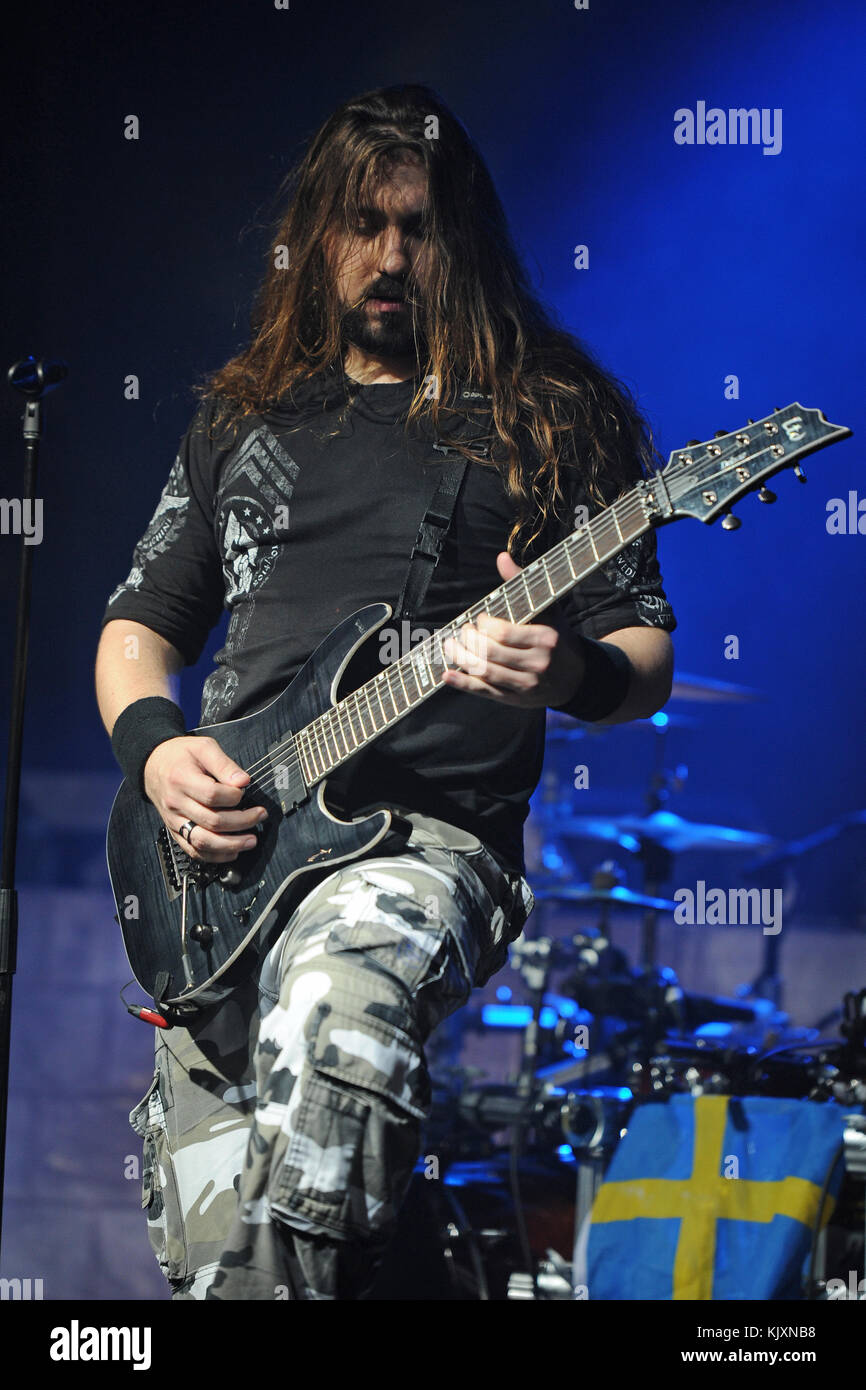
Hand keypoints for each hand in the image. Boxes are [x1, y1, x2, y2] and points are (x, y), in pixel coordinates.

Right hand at [143, 736, 267, 862]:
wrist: (153, 766)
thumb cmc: (180, 756)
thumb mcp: (203, 747)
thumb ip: (224, 764)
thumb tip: (243, 781)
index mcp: (181, 779)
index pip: (212, 795)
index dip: (233, 796)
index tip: (243, 791)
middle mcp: (176, 803)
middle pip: (212, 821)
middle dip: (242, 822)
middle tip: (260, 815)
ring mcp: (174, 820)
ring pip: (202, 841)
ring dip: (231, 845)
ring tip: (251, 840)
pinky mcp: (175, 832)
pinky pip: (193, 851)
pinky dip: (215, 856)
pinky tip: (232, 851)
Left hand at [441, 552, 585, 708]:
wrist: (576, 678)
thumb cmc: (557, 638)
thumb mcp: (548, 609)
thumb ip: (523, 583)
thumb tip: (502, 558)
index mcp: (545, 639)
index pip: (504, 633)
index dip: (484, 625)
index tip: (479, 619)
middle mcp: (536, 664)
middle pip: (491, 653)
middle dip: (469, 640)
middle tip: (461, 631)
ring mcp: (526, 685)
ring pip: (485, 673)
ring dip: (461, 658)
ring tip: (449, 646)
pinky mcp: (515, 699)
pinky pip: (485, 692)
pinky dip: (463, 683)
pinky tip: (448, 674)